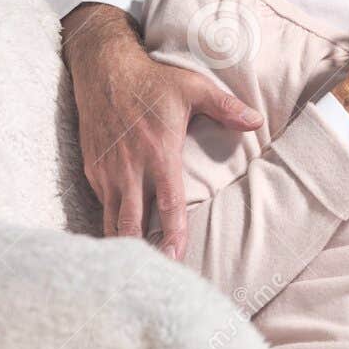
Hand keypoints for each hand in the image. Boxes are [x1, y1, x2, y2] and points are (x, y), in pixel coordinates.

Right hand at [61, 3, 262, 257]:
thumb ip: (226, 107)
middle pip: (130, 223)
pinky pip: (101, 205)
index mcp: (158, 152)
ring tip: (136, 272)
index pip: (167, 203)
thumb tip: (257, 121)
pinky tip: (121, 240)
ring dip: (123, 244)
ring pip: (110, 220)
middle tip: (155, 280)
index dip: (172, 234)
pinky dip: (110, 225)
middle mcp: (129, 167)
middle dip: (141, 253)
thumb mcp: (193, 87)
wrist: (103, 68)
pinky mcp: (92, 169)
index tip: (177, 259)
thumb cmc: (152, 80)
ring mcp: (106, 170)